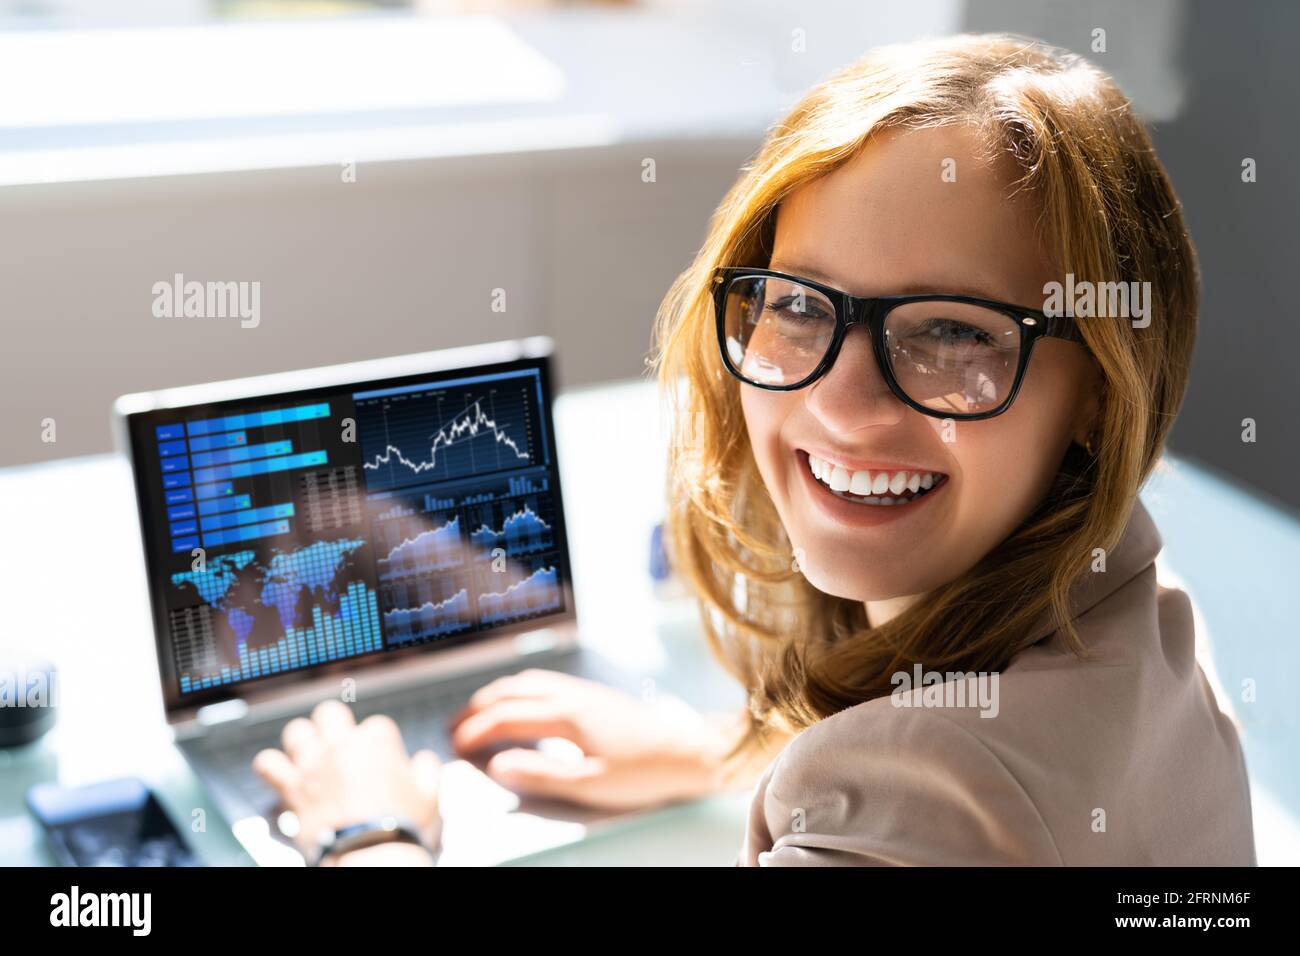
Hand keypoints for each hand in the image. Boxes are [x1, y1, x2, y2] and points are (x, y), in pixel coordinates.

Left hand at [252, 700, 440, 864]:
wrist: (370, 857)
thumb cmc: (402, 829)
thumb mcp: (431, 798)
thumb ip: (428, 771)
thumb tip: (424, 761)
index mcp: (378, 743)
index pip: (377, 725)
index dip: (380, 743)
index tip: (382, 760)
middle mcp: (342, 746)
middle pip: (330, 713)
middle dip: (334, 724)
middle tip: (339, 743)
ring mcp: (313, 766)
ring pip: (297, 731)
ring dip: (302, 741)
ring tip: (308, 754)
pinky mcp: (291, 789)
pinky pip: (268, 764)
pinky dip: (270, 766)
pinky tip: (277, 772)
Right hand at [449, 669, 738, 810]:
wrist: (688, 752)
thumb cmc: (643, 771)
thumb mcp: (590, 784)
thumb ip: (540, 774)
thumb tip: (498, 765)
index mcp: (566, 715)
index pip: (506, 717)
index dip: (475, 731)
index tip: (455, 746)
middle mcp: (571, 695)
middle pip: (511, 691)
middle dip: (477, 707)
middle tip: (454, 727)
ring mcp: (584, 691)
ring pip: (527, 681)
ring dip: (497, 695)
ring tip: (478, 713)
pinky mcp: (594, 694)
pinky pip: (545, 682)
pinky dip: (519, 690)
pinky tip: (521, 703)